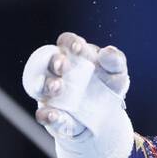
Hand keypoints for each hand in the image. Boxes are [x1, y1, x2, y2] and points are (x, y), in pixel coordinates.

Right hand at [23, 32, 133, 157]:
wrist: (105, 115)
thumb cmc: (108, 85)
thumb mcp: (117, 73)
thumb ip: (114, 61)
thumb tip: (107, 52)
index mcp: (74, 56)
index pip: (66, 42)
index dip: (70, 43)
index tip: (78, 48)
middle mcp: (57, 71)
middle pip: (49, 62)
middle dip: (54, 62)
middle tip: (62, 67)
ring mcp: (51, 93)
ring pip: (39, 86)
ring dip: (46, 85)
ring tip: (57, 87)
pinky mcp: (51, 114)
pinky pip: (43, 114)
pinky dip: (47, 115)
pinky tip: (55, 115)